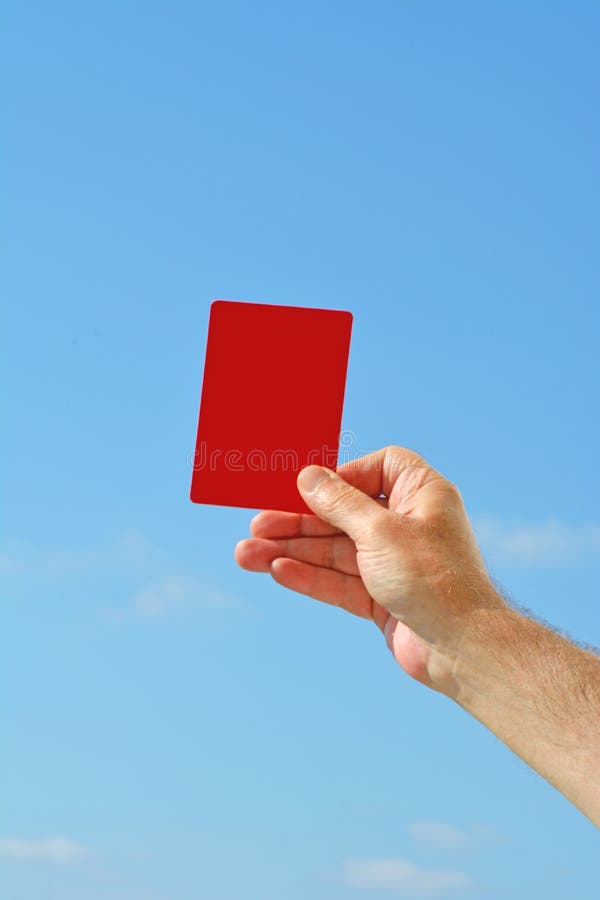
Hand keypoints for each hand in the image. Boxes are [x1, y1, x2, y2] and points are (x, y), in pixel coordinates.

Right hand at [235, 445, 504, 695]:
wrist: (463, 649)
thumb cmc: (433, 578)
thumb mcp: (379, 530)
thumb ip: (339, 503)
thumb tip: (309, 476)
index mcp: (421, 494)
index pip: (378, 468)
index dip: (343, 474)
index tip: (311, 487)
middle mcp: (408, 525)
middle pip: (343, 514)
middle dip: (298, 521)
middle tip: (256, 525)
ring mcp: (393, 563)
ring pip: (334, 551)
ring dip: (292, 551)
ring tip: (246, 554)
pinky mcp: (382, 597)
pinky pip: (339, 581)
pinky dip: (309, 576)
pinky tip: (276, 571)